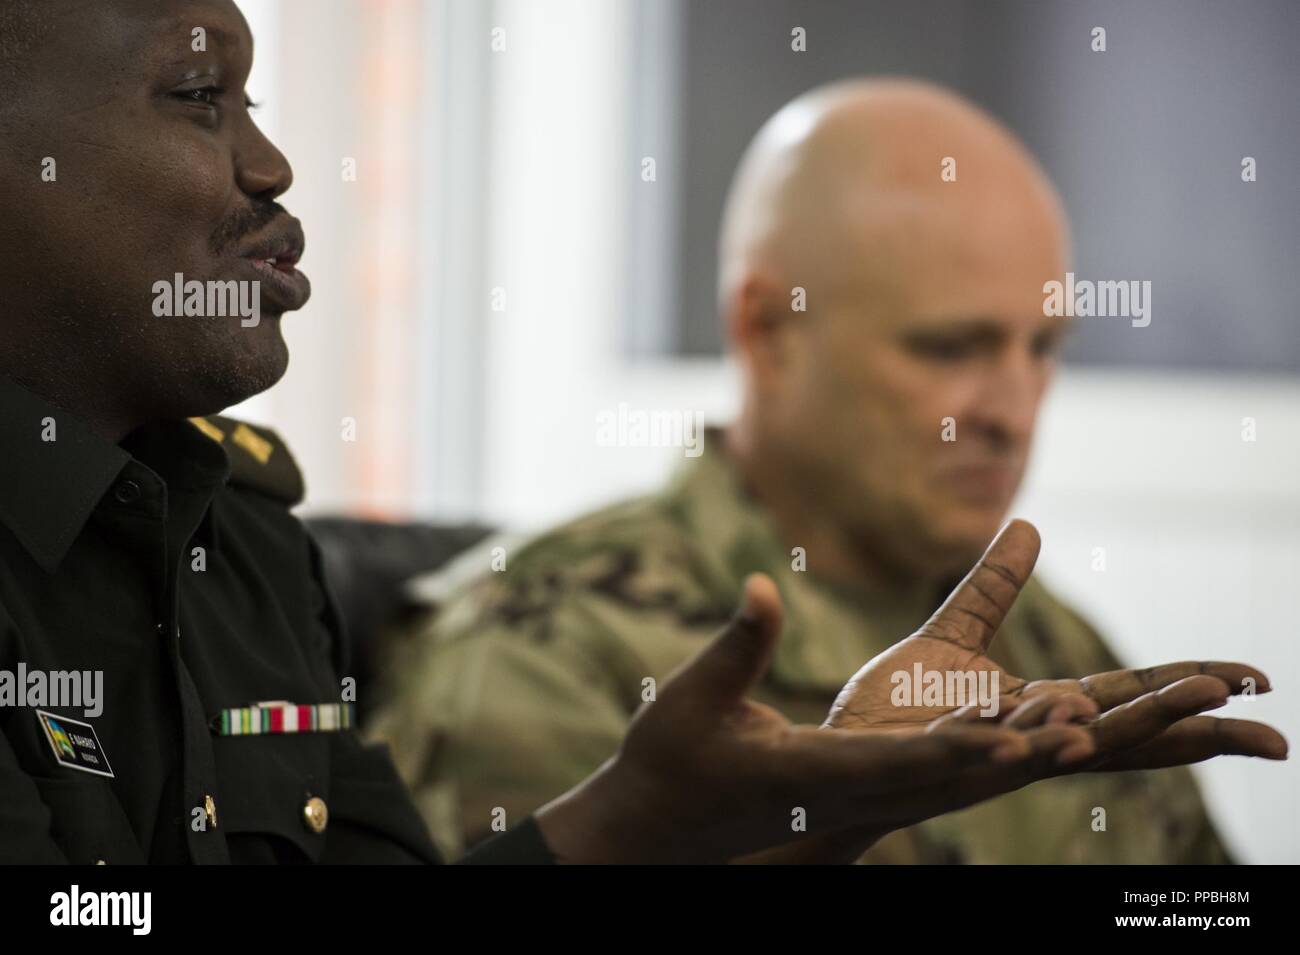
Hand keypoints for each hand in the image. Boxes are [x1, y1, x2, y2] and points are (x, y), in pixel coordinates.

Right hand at [534, 575, 1097, 863]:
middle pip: (941, 781)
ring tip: (1078, 731)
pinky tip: (1019, 739)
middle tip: (1083, 731)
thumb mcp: (692, 699)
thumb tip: (764, 584)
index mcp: (806, 776)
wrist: (655, 832)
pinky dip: (978, 760)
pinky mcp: (853, 797)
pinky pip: (928, 782)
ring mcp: (852, 803)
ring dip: (1010, 761)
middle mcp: (843, 798)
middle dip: (1013, 757)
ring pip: (946, 786)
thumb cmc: (665, 764)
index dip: (954, 750)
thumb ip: (738, 645)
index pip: (890, 764)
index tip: (1012, 739)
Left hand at [827, 519, 1288, 772]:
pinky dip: (1037, 738)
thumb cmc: (897, 706)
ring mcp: (995, 756)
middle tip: (1264, 716)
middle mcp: (1032, 739)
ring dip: (1134, 726)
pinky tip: (1075, 724)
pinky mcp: (948, 758)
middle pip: (1127, 732)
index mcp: (1041, 708)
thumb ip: (991, 589)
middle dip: (1190, 721)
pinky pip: (997, 748)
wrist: (839, 753)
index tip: (1252, 678)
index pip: (1129, 698)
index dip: (1188, 686)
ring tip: (1196, 702)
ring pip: (1075, 745)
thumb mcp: (951, 635)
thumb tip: (1032, 526)